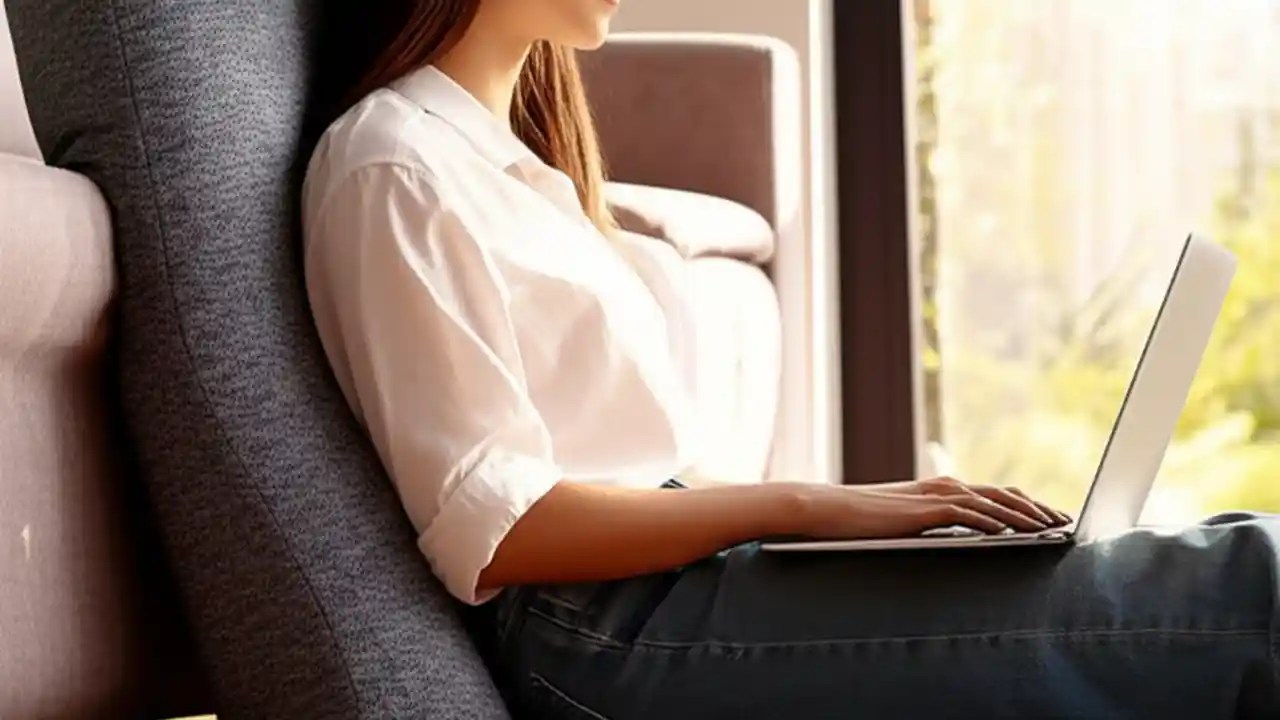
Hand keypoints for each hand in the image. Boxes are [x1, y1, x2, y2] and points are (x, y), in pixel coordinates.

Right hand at [780, 476, 1072, 539]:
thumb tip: (959, 538)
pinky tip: (1009, 533)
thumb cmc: (862, 519)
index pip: (995, 494)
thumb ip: (932, 523)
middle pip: (1003, 494)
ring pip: (991, 502)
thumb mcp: (904, 520)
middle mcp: (943, 486)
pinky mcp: (922, 511)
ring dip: (1023, 515)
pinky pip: (966, 514)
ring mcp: (933, 496)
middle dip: (1037, 508)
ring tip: (1047, 529)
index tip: (1051, 518)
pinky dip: (991, 521)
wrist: (828, 509)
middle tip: (1063, 523)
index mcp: (941, 487)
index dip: (1027, 504)